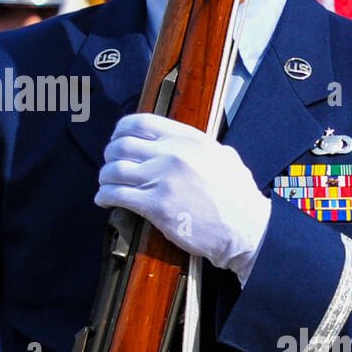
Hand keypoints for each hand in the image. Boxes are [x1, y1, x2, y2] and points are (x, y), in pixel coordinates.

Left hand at [95, 112, 270, 284]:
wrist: (248, 229)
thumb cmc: (238, 197)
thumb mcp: (223, 157)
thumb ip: (198, 147)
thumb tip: (180, 144)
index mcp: (188, 139)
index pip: (141, 122)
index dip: (121, 130)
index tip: (117, 139)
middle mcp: (173, 155)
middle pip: (121, 146)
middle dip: (109, 156)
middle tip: (110, 166)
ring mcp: (163, 180)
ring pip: (114, 170)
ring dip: (104, 178)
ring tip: (106, 185)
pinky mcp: (156, 206)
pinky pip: (117, 195)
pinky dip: (104, 197)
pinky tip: (104, 201)